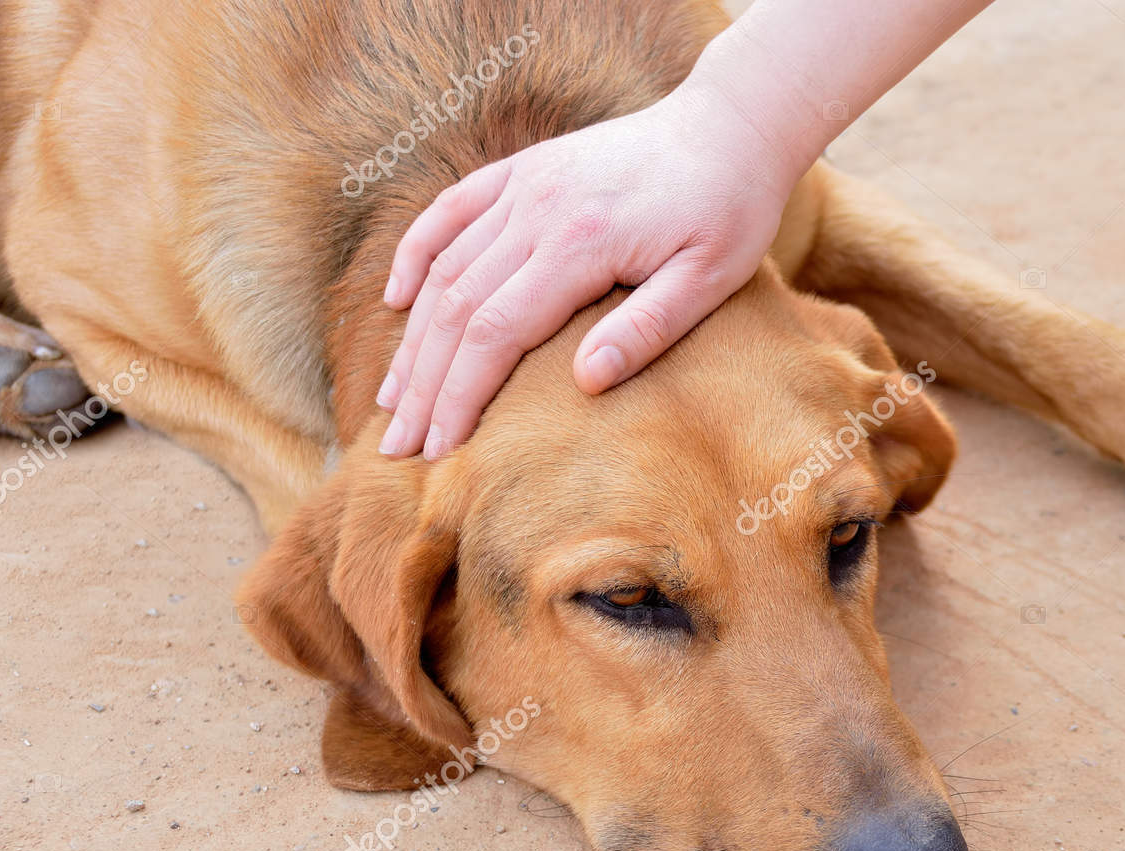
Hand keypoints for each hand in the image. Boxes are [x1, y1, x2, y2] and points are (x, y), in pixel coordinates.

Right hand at [377, 87, 795, 458]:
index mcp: (581, 242)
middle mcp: (537, 208)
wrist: (731, 126)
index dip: (458, 396)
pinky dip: (417, 256)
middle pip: (454, 308)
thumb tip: (586, 382)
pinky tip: (397, 302)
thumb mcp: (711, 278)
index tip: (438, 451)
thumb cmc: (729, 211)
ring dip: (412, 338)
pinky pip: (451, 210)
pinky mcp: (524, 170)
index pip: (493, 332)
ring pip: (444, 268)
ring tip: (393, 400)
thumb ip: (648, 328)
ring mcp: (525, 184)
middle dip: (423, 385)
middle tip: (397, 448)